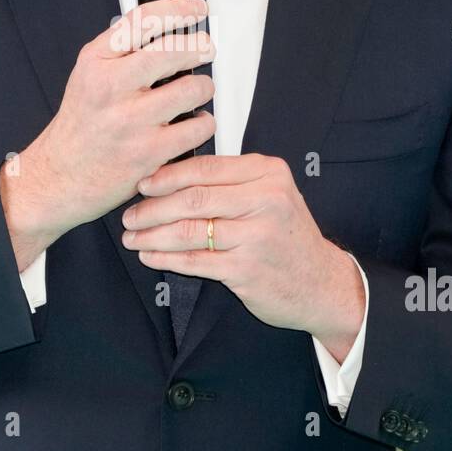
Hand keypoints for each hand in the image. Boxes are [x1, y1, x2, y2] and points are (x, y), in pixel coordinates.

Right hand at [0, 0, 216, 267]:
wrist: (58, 177)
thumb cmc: (82, 124)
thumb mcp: (89, 74)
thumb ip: (122, 50)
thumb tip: (170, 25)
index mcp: (96, 61)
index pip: (143, 20)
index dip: (179, 8)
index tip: (197, 9)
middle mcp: (111, 87)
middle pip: (174, 50)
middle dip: (201, 46)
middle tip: (206, 49)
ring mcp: (131, 121)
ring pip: (194, 88)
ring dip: (204, 87)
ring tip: (196, 92)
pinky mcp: (149, 153)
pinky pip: (199, 126)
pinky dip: (203, 123)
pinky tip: (191, 123)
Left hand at [120, 152, 364, 349]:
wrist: (321, 282)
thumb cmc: (288, 236)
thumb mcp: (271, 194)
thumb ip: (231, 182)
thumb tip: (170, 176)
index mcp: (268, 173)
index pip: (205, 168)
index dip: (167, 176)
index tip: (142, 183)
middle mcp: (265, 200)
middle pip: (192, 198)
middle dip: (152, 207)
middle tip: (130, 214)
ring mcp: (257, 236)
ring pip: (189, 230)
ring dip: (153, 234)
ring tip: (133, 236)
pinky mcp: (247, 270)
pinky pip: (195, 261)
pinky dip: (166, 258)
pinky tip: (150, 255)